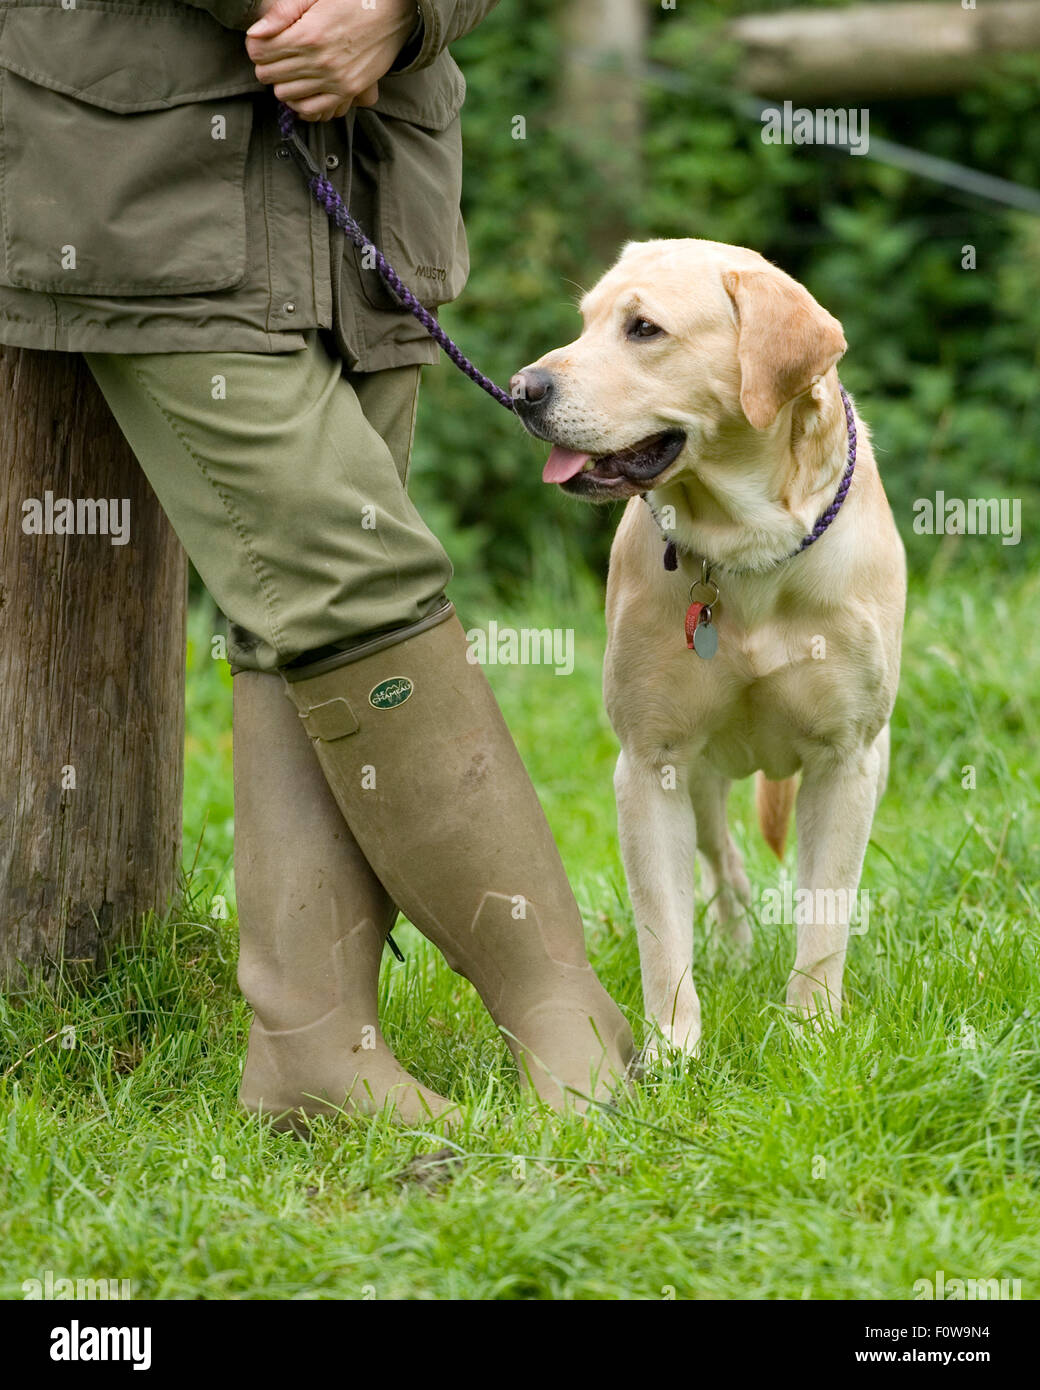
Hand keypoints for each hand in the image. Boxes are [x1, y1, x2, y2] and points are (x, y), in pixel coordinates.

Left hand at [246, 0, 417, 121]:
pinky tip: (302, 88)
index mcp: (308, 34)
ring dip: (282, 82)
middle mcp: (319, 61)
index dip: (255, 46)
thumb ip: (283, 13)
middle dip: (266, 64)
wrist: (393, 13)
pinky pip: (311, 109)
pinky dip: (300, 102)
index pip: (260, 52)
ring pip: (285, 94)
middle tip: (275, 54)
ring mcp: (334, 80)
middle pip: (269, 75)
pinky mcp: (347, 91)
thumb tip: (256, 33)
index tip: (261, 41)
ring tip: (289, 69)